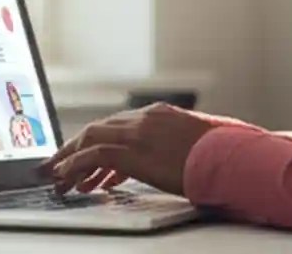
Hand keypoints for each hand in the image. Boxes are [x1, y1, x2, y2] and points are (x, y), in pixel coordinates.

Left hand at [42, 103, 215, 196]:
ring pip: (91, 139)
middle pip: (100, 128)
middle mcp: (145, 119)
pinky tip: (66, 176)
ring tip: (58, 175)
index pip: (120, 125)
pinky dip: (76, 165)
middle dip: (77, 147)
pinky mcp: (135, 153)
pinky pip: (94, 156)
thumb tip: (167, 163)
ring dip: (70, 157)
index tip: (89, 157)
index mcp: (160, 115)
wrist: (232, 158)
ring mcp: (138, 134)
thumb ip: (175, 147)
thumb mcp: (196, 144)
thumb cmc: (223, 155)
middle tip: (62, 164)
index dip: (101, 141)